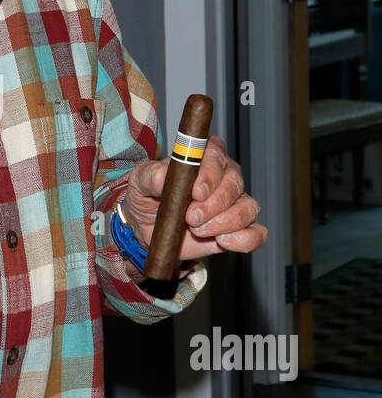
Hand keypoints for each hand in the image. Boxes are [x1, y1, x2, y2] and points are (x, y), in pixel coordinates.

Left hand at [122, 134, 267, 262]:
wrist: (148, 227)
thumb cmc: (147, 196)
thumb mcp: (141, 182)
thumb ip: (151, 176)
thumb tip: (163, 177)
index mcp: (203, 156)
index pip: (216, 156)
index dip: (209, 174)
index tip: (196, 192)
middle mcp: (224, 176)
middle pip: (233, 184)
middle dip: (214, 205)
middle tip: (191, 218)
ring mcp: (235, 202)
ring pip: (247, 208)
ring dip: (225, 223)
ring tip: (198, 231)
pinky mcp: (240, 228)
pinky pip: (256, 233)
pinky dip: (245, 239)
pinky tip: (223, 242)